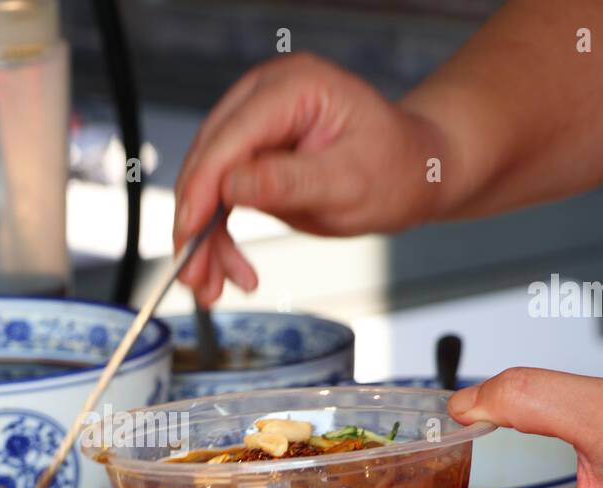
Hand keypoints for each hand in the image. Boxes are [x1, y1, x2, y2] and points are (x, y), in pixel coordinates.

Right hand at [172, 52, 451, 304]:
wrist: (413, 172)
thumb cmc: (397, 169)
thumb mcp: (350, 182)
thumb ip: (290, 182)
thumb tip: (231, 187)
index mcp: (293, 88)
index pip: (230, 139)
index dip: (203, 188)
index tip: (189, 233)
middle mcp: (264, 98)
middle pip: (207, 161)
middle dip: (195, 223)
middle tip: (194, 274)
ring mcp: (255, 125)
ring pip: (205, 185)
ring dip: (201, 238)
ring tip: (210, 285)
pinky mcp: (251, 154)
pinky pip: (219, 198)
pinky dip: (216, 236)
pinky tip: (228, 270)